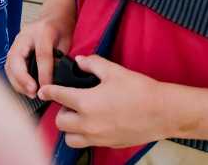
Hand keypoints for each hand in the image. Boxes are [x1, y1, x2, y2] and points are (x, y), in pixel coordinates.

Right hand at [5, 4, 75, 97]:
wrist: (53, 15)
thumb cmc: (61, 28)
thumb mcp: (66, 41)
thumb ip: (60, 58)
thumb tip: (54, 80)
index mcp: (43, 31)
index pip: (41, 55)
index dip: (44, 74)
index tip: (47, 88)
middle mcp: (25, 35)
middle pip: (16, 59)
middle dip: (22, 79)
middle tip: (33, 92)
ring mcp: (17, 41)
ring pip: (9, 64)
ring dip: (17, 82)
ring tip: (29, 93)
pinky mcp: (13, 48)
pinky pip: (10, 66)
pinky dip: (15, 79)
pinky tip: (24, 88)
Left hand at [39, 55, 170, 149]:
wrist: (163, 112)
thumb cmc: (140, 90)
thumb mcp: (114, 71)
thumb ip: (92, 64)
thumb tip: (80, 61)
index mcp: (86, 103)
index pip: (58, 96)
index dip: (48, 91)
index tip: (44, 91)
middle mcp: (88, 124)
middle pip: (60, 122)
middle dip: (61, 111)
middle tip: (71, 102)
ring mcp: (98, 137)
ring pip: (71, 139)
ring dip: (70, 128)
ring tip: (80, 116)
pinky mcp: (109, 144)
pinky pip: (88, 143)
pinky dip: (85, 135)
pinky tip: (95, 123)